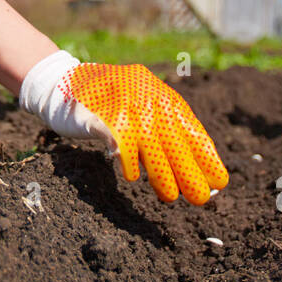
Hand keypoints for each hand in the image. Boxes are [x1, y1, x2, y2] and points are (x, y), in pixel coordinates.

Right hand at [19, 50, 229, 204]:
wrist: (62, 83)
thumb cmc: (106, 102)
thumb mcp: (139, 107)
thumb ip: (160, 130)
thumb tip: (190, 169)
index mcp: (160, 95)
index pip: (190, 128)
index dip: (206, 156)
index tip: (219, 180)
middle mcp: (147, 97)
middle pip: (174, 140)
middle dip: (190, 172)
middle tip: (202, 198)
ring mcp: (124, 105)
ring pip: (150, 146)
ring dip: (162, 175)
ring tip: (171, 197)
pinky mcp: (101, 116)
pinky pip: (120, 143)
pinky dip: (129, 162)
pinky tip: (134, 178)